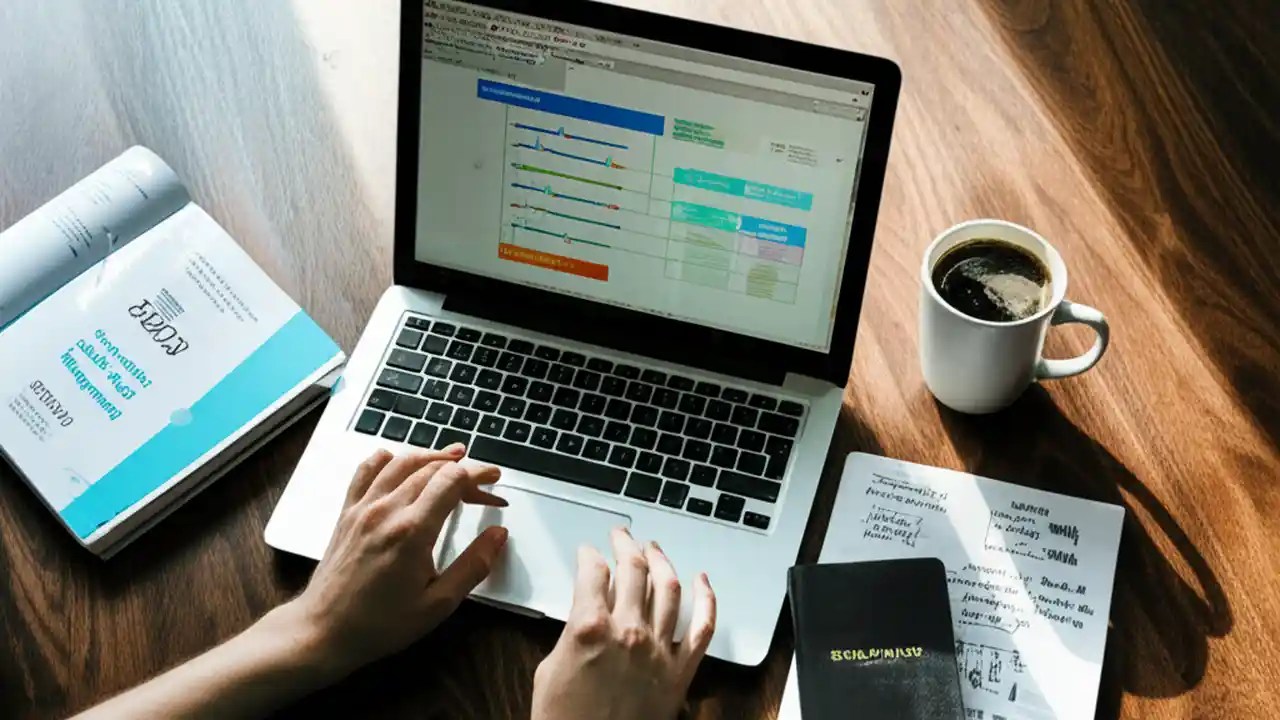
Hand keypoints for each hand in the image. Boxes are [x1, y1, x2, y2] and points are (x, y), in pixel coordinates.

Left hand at [285, 444, 508, 673]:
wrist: (324, 631)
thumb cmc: (381, 624)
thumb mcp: (438, 604)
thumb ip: (473, 566)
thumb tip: (498, 535)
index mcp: (412, 531)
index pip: (452, 480)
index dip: (479, 474)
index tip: (495, 480)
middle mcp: (386, 510)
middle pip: (431, 469)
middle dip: (462, 470)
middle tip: (482, 485)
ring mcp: (363, 508)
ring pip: (401, 462)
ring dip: (431, 455)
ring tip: (452, 456)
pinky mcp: (347, 512)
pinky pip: (367, 470)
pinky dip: (388, 459)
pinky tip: (400, 462)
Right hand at [531, 527, 716, 719]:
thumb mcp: (550, 669)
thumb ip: (572, 632)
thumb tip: (585, 612)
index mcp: (590, 627)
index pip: (592, 571)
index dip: (589, 555)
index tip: (588, 551)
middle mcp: (629, 632)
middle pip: (633, 570)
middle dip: (626, 545)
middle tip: (622, 536)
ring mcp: (658, 650)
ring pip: (669, 587)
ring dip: (662, 561)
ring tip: (655, 548)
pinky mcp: (680, 671)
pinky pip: (704, 627)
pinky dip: (707, 599)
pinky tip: (703, 580)